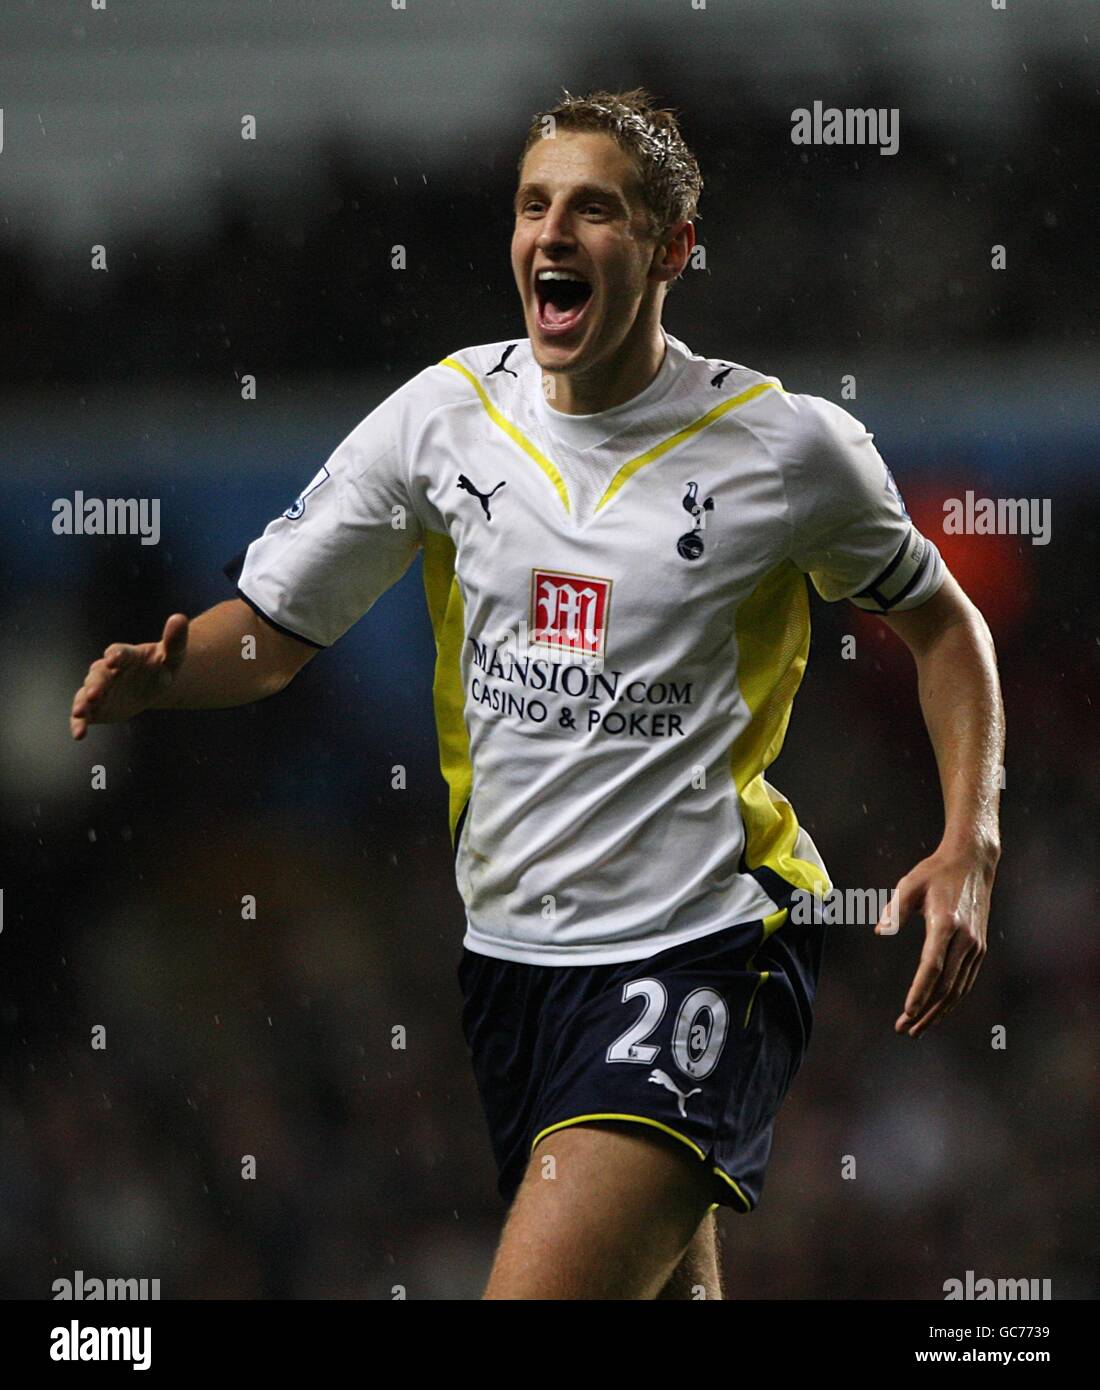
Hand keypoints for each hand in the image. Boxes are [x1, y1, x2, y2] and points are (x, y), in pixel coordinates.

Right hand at [70, 613, 189, 739]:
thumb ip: (175, 640)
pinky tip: (79, 734)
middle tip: (94, 693)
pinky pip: (83, 714)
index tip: (113, 658)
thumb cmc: (160, 667)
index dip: (116, 655)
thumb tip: (179, 618)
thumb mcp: (172, 656)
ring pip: (85, 694)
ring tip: (80, 712)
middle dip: (96, 684)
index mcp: (126, 656)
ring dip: (82, 702)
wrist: (151, 685)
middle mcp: (107, 671)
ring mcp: (98, 689)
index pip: (119, 652)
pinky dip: (79, 722)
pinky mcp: (94, 707)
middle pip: (98, 675)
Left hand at [873, 844, 996, 1037]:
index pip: (932, 966)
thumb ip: (894, 910)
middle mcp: (965, 939)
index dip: (920, 992)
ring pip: (958, 989)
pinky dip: (951, 999)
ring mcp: (976, 945)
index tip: (908, 1012)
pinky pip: (965, 981)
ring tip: (917, 1028)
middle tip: (905, 1030)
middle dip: (925, 1012)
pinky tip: (936, 1010)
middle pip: (946, 986)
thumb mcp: (910, 884)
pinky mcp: (980, 947)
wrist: (973, 862)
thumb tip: (880, 931)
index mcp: (946, 923)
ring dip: (938, 1012)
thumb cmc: (935, 872)